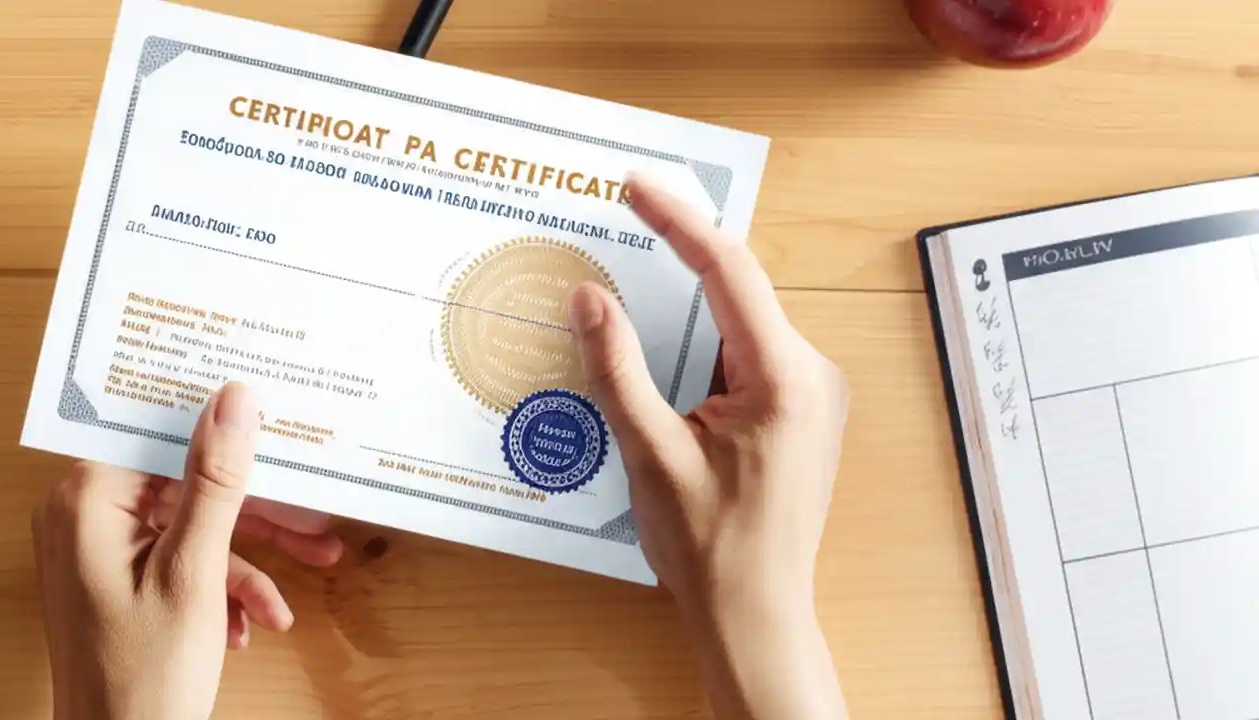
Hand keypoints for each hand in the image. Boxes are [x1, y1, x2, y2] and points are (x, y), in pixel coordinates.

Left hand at [32, 383, 339, 719]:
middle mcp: (84, 515)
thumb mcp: (195, 572)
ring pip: (195, 524)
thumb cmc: (143, 678)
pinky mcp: (119, 578)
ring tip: (314, 567)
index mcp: (88, 500)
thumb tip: (234, 400)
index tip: (280, 425)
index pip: (166, 434)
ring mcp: (101, 549)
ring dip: (251, 557)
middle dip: (261, 510)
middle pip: (189, 483)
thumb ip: (216, 481)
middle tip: (317, 517)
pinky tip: (255, 621)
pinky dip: (225, 584)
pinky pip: (183, 559)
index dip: (226, 430)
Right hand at [568, 176, 848, 718]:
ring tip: (624, 299)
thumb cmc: (710, 548)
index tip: (634, 184)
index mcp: (785, 379)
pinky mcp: (799, 412)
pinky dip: (699, 346)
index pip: (728, 271)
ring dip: (683, 310)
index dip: (677, 219)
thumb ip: (617, 368)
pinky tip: (658, 356)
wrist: (756, 616)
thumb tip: (588, 297)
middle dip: (675, 258)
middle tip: (621, 218)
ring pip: (737, 324)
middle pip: (735, 291)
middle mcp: (811, 375)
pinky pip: (746, 356)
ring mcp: (811, 394)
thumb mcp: (650, 453)